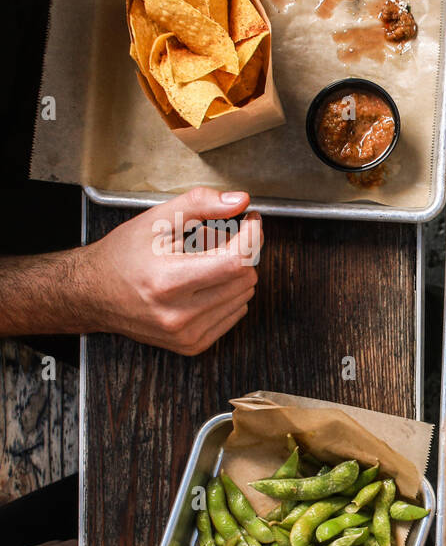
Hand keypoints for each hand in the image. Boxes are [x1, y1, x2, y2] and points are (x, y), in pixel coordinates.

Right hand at [82, 188, 262, 355]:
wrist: (93, 294)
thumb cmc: (122, 256)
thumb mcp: (155, 220)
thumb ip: (199, 204)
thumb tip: (240, 201)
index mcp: (168, 281)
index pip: (236, 260)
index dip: (252, 236)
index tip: (252, 221)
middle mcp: (179, 314)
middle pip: (244, 277)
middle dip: (238, 252)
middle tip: (215, 239)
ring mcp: (188, 334)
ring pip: (244, 295)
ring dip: (234, 273)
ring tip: (203, 262)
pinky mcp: (194, 344)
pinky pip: (236, 313)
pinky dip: (228, 294)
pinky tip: (203, 284)